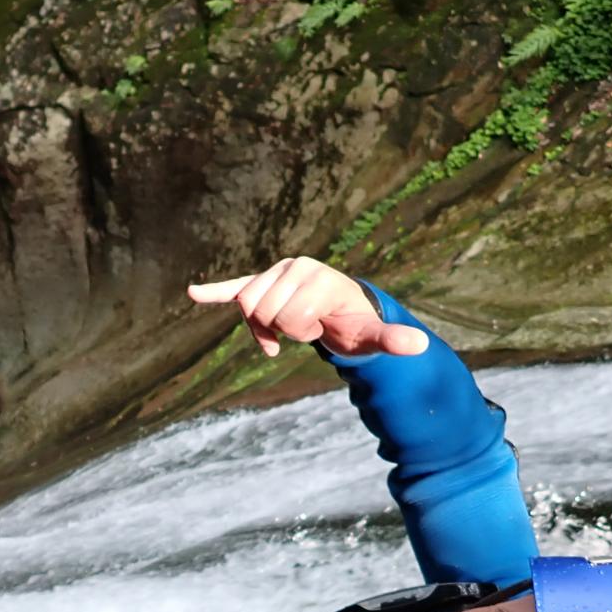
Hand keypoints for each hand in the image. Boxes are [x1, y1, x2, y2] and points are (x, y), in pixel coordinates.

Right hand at [187, 255, 429, 357]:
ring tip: (287, 328)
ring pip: (248, 307)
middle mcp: (294, 267)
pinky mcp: (261, 283)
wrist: (345, 313)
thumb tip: (419, 345)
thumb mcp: (372, 335)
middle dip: (282, 328)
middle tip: (304, 327)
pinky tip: (191, 292)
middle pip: (263, 309)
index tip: (319, 328)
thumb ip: (392, 340)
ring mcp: (275, 274)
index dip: (299, 331)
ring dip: (264, 327)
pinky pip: (234, 288)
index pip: (286, 314)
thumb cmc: (356, 324)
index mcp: (315, 275)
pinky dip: (213, 292)